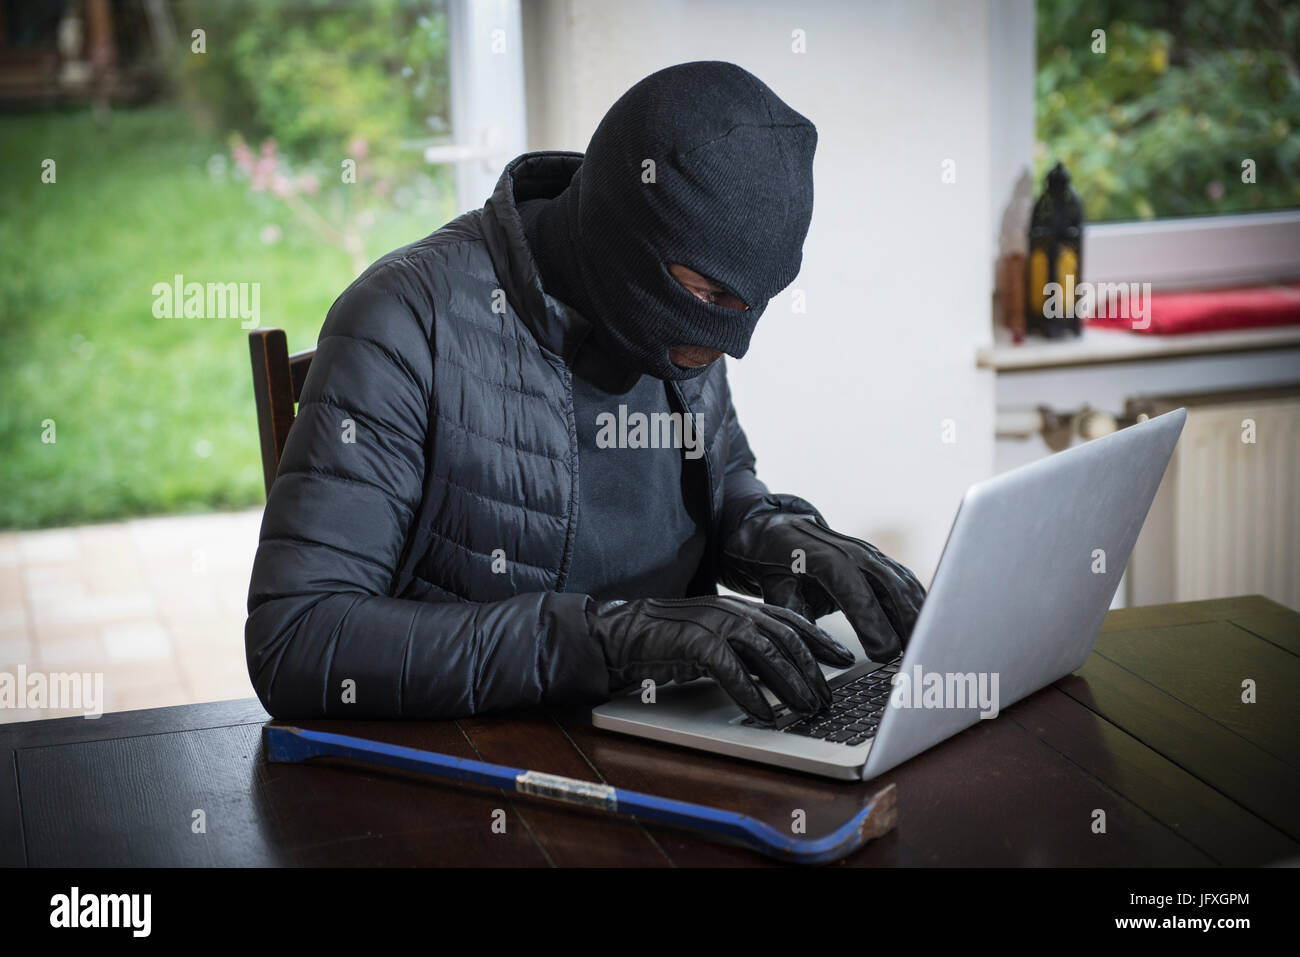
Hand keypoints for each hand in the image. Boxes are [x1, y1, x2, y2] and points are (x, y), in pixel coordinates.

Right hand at [585, 594, 855, 724]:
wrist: (618, 637)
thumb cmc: (666, 644)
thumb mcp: (715, 644)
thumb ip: (745, 653)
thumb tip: (781, 677)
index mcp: (740, 609)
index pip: (791, 622)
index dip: (821, 641)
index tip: (844, 660)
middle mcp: (731, 611)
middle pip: (785, 638)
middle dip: (812, 670)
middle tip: (829, 698)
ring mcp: (712, 623)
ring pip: (765, 651)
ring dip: (790, 683)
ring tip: (807, 708)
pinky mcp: (692, 641)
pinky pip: (729, 668)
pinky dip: (750, 693)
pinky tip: (764, 714)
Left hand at [720, 511, 926, 662]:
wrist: (779, 530)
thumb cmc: (774, 561)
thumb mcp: (773, 586)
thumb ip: (792, 613)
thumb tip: (809, 644)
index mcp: (822, 556)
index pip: (853, 588)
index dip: (870, 620)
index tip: (883, 653)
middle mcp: (852, 552)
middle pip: (888, 585)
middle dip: (906, 621)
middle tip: (915, 657)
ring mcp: (870, 554)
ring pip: (902, 583)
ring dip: (918, 614)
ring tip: (928, 647)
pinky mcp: (879, 561)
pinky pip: (905, 581)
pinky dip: (920, 603)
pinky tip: (929, 625)